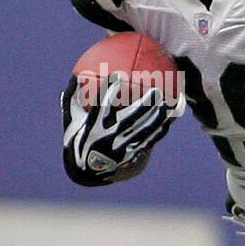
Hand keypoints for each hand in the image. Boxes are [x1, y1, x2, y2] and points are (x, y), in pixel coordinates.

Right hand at [61, 72, 181, 186]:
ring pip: (143, 131)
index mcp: (92, 127)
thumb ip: (73, 98)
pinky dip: (162, 128)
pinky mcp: (134, 153)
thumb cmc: (79, 138)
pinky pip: (151, 139)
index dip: (108, 92)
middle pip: (129, 120)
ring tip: (170, 102)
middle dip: (143, 106)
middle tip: (156, 90)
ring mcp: (123, 147)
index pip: (101, 107)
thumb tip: (76, 74)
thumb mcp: (71, 120)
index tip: (117, 76)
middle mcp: (109, 137)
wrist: (89, 171)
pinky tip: (173, 116)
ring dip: (158, 116)